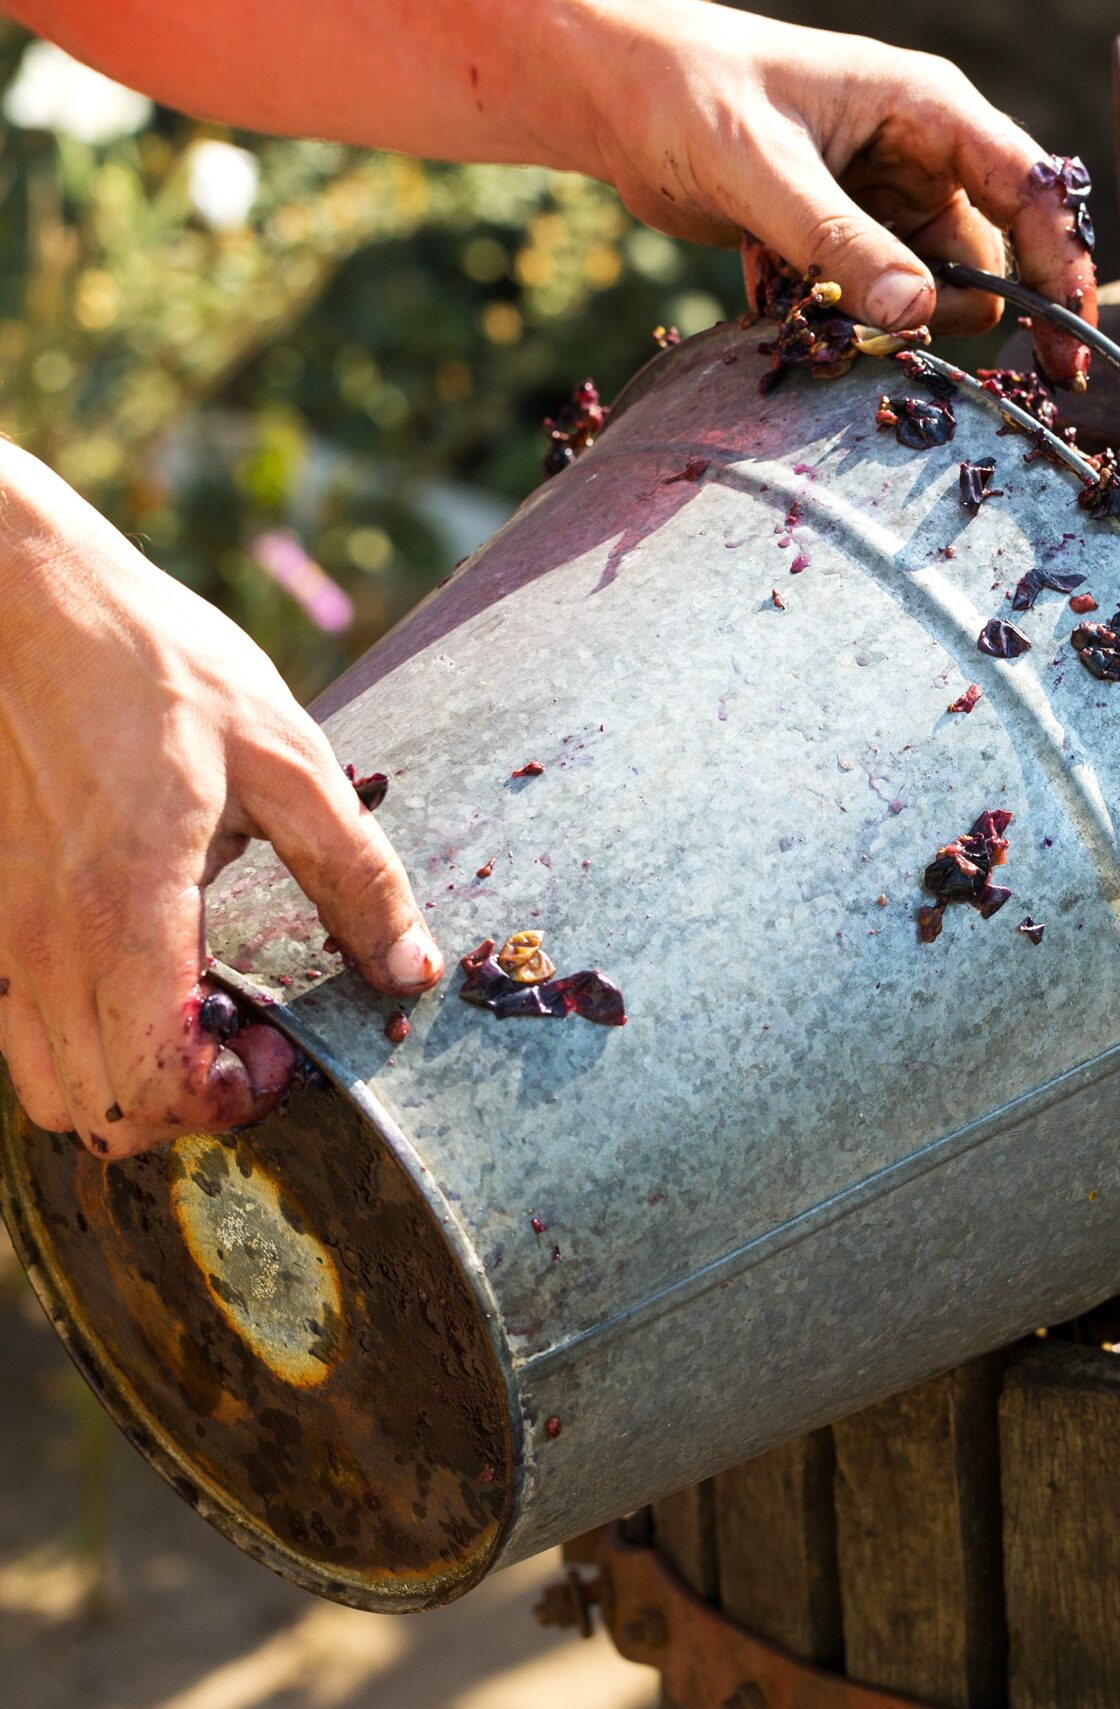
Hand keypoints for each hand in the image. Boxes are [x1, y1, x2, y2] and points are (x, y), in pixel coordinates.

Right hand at [0, 444, 441, 1158]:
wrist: (32, 601)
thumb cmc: (164, 669)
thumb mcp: (291, 760)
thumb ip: (357, 876)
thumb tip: (413, 970)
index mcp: (125, 901)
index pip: (156, 1081)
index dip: (232, 1097)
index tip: (285, 1050)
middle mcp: (46, 937)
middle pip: (102, 1111)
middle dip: (192, 1103)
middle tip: (257, 1042)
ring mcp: (5, 934)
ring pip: (50, 1091)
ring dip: (136, 1085)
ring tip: (208, 1019)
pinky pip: (25, 1038)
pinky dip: (90, 1048)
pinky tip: (155, 986)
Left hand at [566, 2, 1099, 381]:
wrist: (615, 95)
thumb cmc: (687, 95)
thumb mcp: (760, 168)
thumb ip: (838, 241)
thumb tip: (918, 313)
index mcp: (931, 112)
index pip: (1034, 194)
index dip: (1063, 272)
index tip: (1065, 356)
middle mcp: (928, 160)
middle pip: (988, 269)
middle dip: (937, 312)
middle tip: (871, 329)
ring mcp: (892, 205)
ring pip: (930, 299)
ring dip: (876, 321)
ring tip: (798, 290)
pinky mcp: (854, 243)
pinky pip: (879, 308)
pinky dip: (838, 318)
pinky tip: (777, 283)